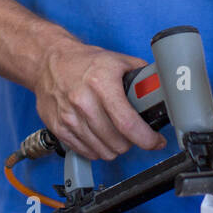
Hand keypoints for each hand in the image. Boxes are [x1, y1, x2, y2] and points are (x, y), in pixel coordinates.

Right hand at [33, 38, 167, 161]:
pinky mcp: (58, 127)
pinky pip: (85, 151)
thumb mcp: (117, 60)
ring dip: (114, 148)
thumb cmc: (84, 62)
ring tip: (116, 135)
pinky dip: (96, 149)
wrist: (48, 62)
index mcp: (101, 83)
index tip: (155, 141)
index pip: (127, 123)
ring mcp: (69, 116)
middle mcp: (83, 101)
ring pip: (102, 151)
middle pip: (117, 142)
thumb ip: (141, 77)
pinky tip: (99, 136)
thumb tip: (163, 89)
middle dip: (132, 142)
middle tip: (133, 133)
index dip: (146, 138)